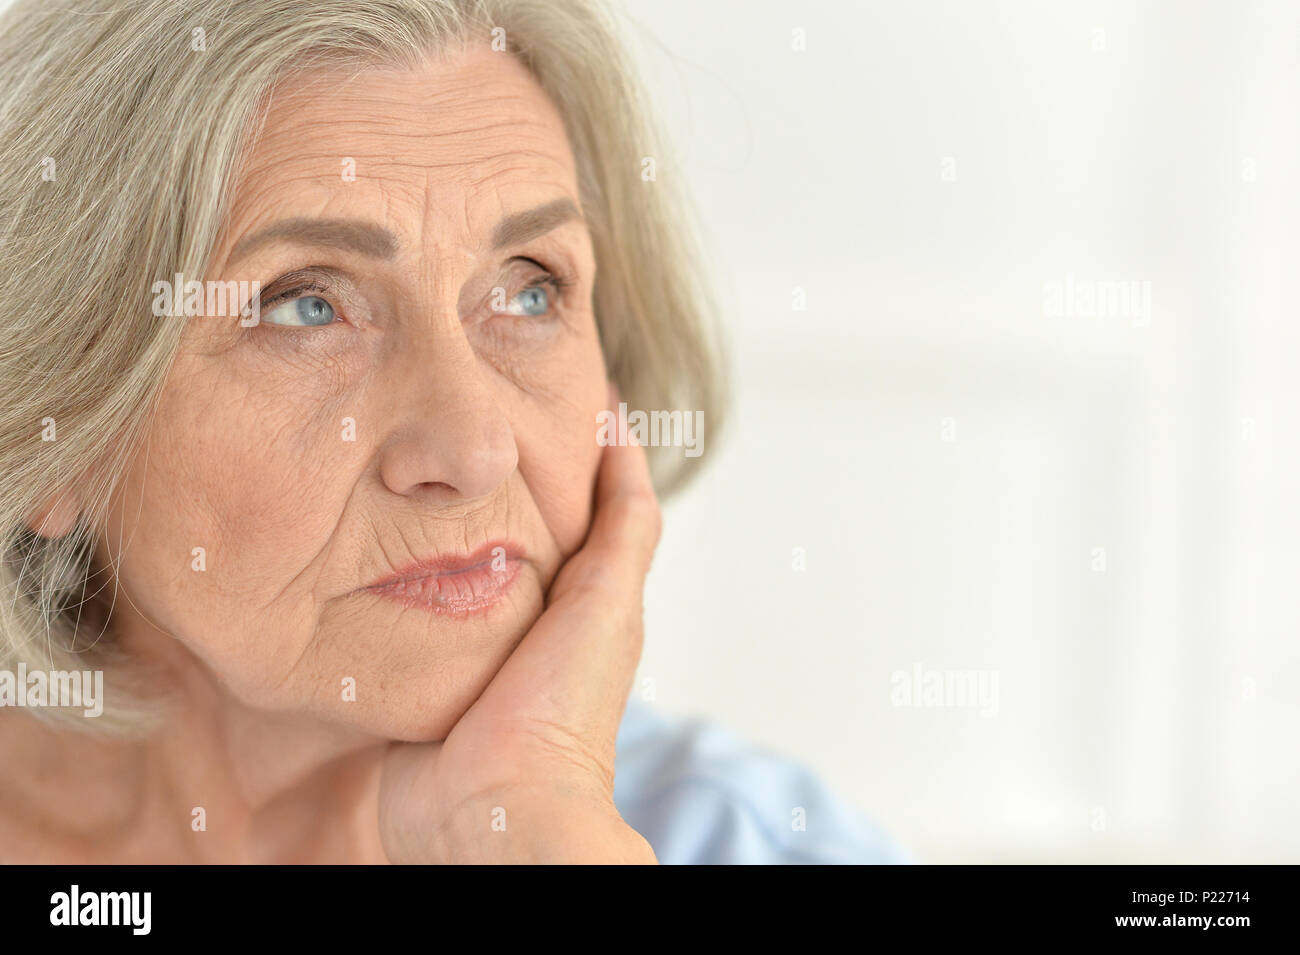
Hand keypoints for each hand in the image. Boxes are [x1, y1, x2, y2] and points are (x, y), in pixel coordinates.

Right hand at [378, 387, 660, 862]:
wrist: (491, 806)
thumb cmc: (559, 713)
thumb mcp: (607, 601)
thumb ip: (623, 526)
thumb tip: (627, 433)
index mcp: (573, 602)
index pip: (562, 506)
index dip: (544, 451)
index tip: (516, 388)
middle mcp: (519, 620)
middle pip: (495, 528)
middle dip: (471, 477)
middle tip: (432, 413)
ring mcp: (462, 646)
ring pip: (440, 560)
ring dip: (418, 517)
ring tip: (382, 458)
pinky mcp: (410, 670)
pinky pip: (392, 606)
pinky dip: (380, 570)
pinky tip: (352, 536)